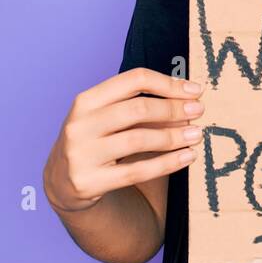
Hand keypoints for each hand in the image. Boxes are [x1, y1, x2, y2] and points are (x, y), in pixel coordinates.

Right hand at [44, 67, 202, 213]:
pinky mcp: (89, 182)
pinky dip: (167, 163)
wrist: (62, 183)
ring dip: (173, 136)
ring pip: (138, 140)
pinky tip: (187, 157)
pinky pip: (137, 171)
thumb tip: (187, 99)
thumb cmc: (95, 141)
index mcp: (86, 100)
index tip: (194, 90)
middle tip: (199, 111)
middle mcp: (80, 124)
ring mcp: (81, 154)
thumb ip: (139, 107)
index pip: (133, 80)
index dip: (168, 83)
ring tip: (196, 135)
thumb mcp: (107, 118)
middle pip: (137, 109)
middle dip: (174, 109)